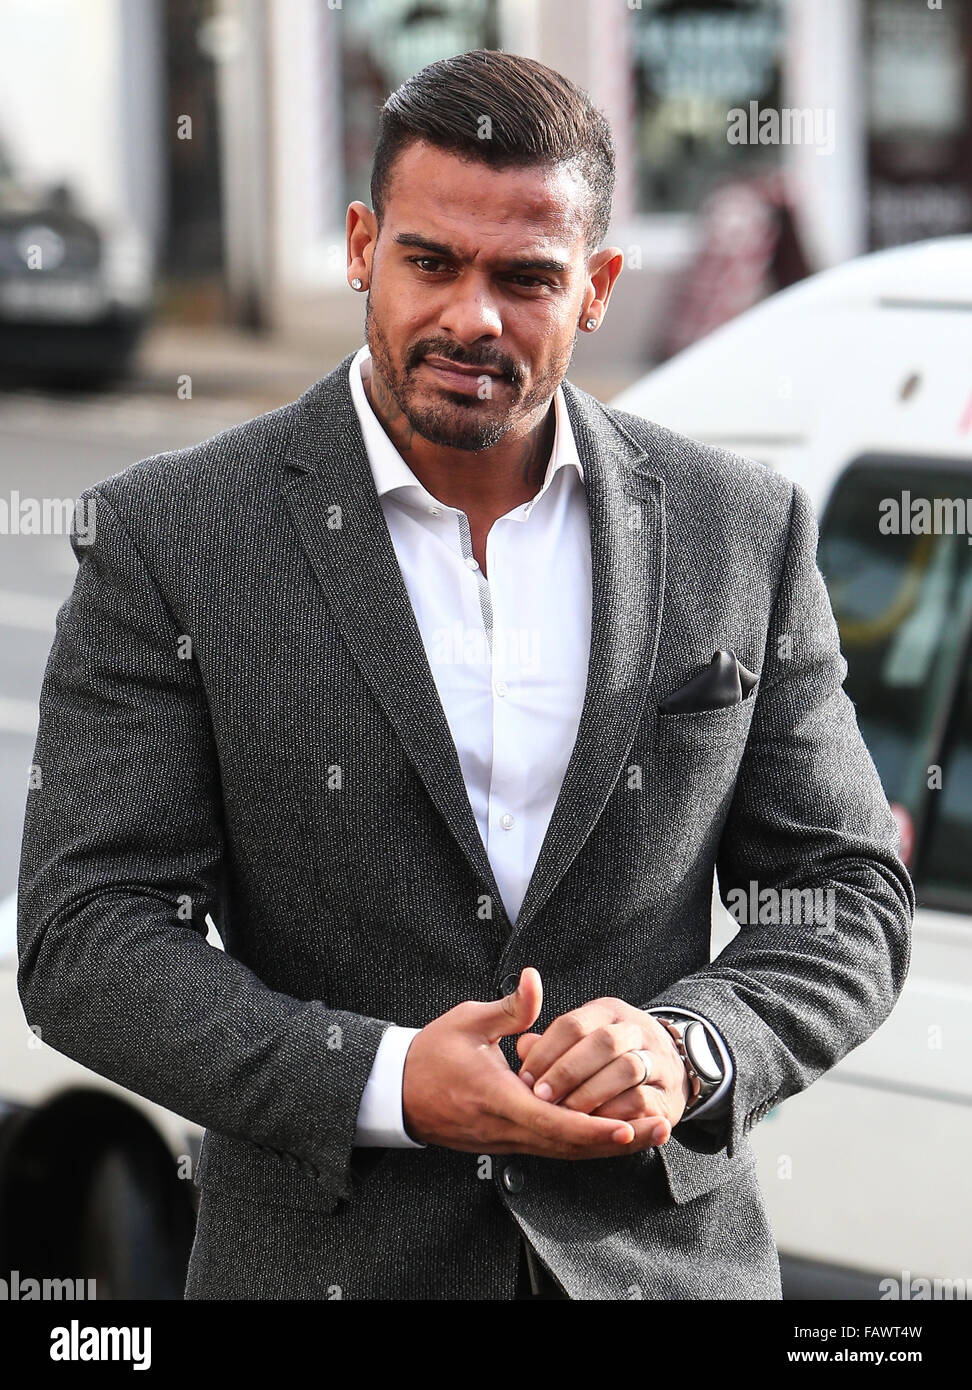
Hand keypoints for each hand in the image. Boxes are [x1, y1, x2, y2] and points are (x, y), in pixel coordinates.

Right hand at [402, 969, 653, 1157]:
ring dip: (608, 1143)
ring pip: (567, 1150)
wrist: (397, 1092)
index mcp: (501, 1101)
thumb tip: (534, 980)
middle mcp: (509, 1129)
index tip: (631, 1126)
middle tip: (663, 1126)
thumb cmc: (431, 1054)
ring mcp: (509, 1141)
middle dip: (620, 1139)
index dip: (596, 1128)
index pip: (556, 1124)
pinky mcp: (508, 1141)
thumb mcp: (468, 1022)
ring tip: (650, 1130)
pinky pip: (554, 1147)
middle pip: (573, 1146)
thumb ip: (508, 1008)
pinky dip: (586, 1141)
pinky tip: (612, 1130)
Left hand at [515, 997, 690, 1146]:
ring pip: (626, 1069)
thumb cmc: (612, 1055)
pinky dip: (615, 1112)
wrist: (668, 1068)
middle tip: (542, 1096)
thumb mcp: (584, 1037)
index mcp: (608, 1012)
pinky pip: (642, 1100)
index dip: (546, 1051)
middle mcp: (635, 1030)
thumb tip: (523, 1046)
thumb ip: (551, 1043)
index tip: (525, 1076)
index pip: (574, 1024)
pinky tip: (594, 1123)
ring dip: (591, 1093)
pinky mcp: (667, 1093)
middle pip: (603, 1043)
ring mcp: (657, 1059)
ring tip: (566, 1112)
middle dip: (568, 1072)